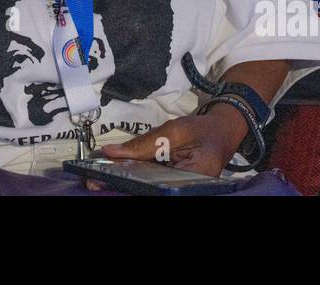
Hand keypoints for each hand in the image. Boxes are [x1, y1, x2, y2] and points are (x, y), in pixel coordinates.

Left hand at [100, 108, 244, 178]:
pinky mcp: (174, 185)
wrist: (222, 131)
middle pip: (151, 190)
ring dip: (126, 183)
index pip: (156, 186)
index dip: (130, 185)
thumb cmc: (203, 129)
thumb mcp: (174, 130)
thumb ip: (143, 143)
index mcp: (195, 176)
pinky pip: (152, 184)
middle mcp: (189, 189)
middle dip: (123, 185)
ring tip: (100, 179)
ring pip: (149, 188)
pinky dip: (136, 179)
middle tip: (96, 181)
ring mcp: (181, 188)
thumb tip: (111, 153)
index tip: (105, 180)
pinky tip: (117, 175)